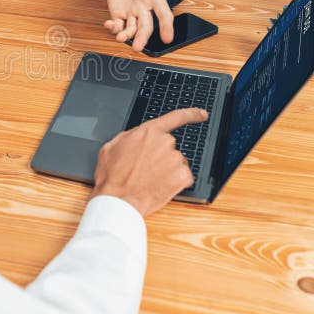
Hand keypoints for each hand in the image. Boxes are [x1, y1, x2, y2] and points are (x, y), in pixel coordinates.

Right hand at [91, 108, 207, 216]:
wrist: (119, 200)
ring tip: (148, 180)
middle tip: (144, 168)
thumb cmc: (113, 176)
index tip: (202, 114)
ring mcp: (176, 159)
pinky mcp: (183, 177)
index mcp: (149, 131)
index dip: (192, 114)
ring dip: (166, 170)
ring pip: (176, 162)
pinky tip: (159, 186)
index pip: (176, 117)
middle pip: (169, 146)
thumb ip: (129, 136)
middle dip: (159, 155)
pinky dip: (173, 182)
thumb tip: (136, 137)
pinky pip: (182, 177)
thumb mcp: (111, 146)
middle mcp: (166, 142)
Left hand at [104, 0, 175, 51]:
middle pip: (146, 27)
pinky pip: (117, 26)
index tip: (167, 39)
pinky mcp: (118, 14)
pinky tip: (108, 25)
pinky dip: (113, 28)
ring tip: (120, 38)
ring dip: (126, 36)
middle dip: (142, 38)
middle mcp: (144, 9)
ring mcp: (131, 13)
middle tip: (138, 47)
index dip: (167, 27)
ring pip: (131, 30)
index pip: (164, 15)